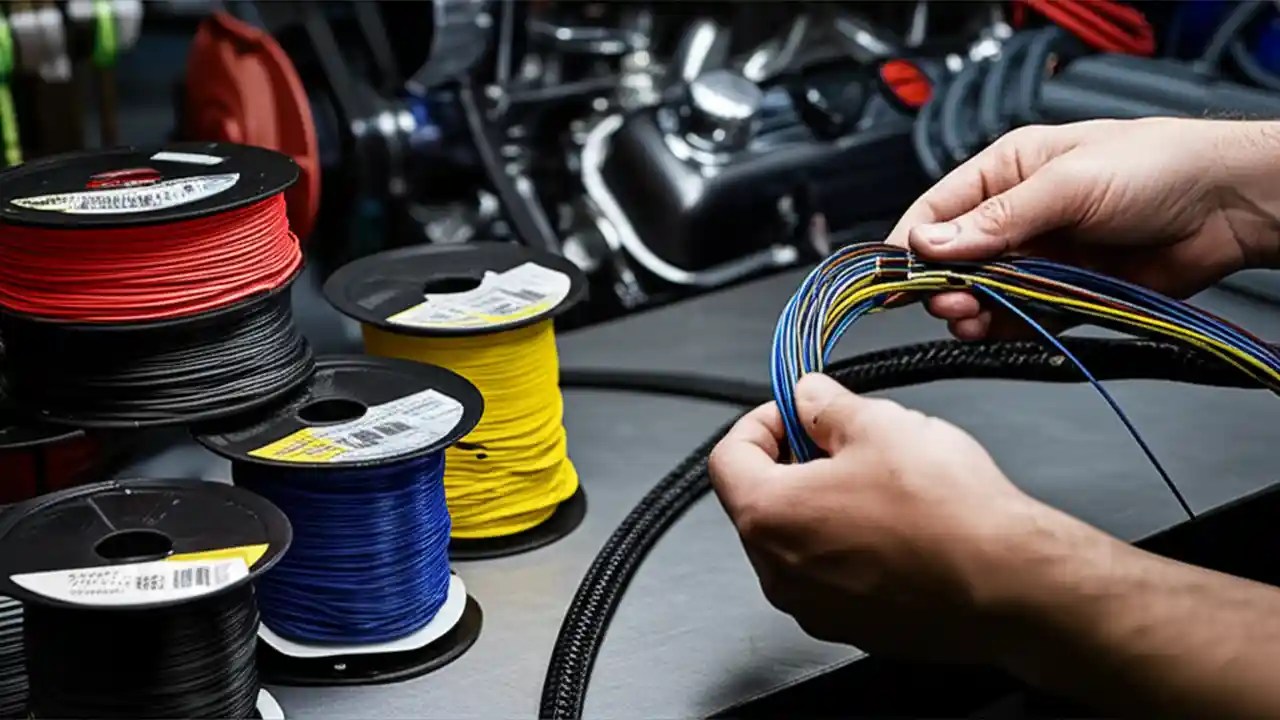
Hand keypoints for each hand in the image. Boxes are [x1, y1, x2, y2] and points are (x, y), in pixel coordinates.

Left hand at [708, 374, 1093, 660]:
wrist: (1011, 587)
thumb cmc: (947, 513)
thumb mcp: (879, 424)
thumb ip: (825, 406)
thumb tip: (807, 397)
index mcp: (768, 516)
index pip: (727, 458)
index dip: (759, 423)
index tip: (793, 410)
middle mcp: (779, 573)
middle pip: (760, 502)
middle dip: (793, 463)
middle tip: (841, 439)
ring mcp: (814, 608)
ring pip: (797, 542)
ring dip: (822, 506)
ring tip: (879, 482)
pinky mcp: (853, 629)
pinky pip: (832, 577)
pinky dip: (849, 546)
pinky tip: (897, 526)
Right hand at [886, 118, 1279, 339]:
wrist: (1228, 206)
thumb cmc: (1155, 166)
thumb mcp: (1067, 182)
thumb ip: (998, 218)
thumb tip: (930, 241)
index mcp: (1007, 171)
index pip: (939, 209)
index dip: (910, 242)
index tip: (888, 276)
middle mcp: (1016, 215)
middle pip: (955, 258)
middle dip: (941, 283)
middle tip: (942, 302)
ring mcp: (1040, 256)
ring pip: (983, 292)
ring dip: (969, 308)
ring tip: (966, 318)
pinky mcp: (1064, 294)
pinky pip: (1019, 317)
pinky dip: (1001, 328)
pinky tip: (989, 331)